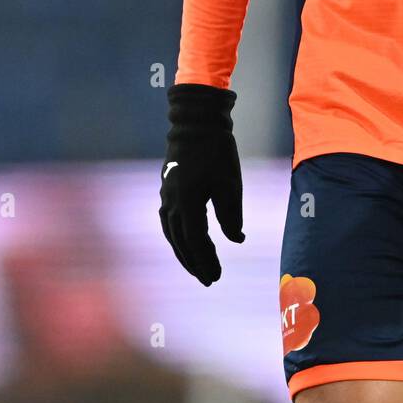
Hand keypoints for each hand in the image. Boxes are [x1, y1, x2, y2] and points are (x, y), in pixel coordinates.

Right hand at [159, 84, 244, 284]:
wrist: (196, 123)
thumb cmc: (217, 151)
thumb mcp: (230, 183)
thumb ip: (231, 215)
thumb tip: (236, 240)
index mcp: (187, 202)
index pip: (195, 241)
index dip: (206, 261)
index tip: (217, 276)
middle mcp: (171, 202)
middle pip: (181, 242)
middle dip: (195, 263)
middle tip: (209, 280)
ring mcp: (166, 195)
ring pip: (172, 234)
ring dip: (184, 252)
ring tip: (198, 267)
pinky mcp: (167, 190)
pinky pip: (169, 222)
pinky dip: (178, 237)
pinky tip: (187, 242)